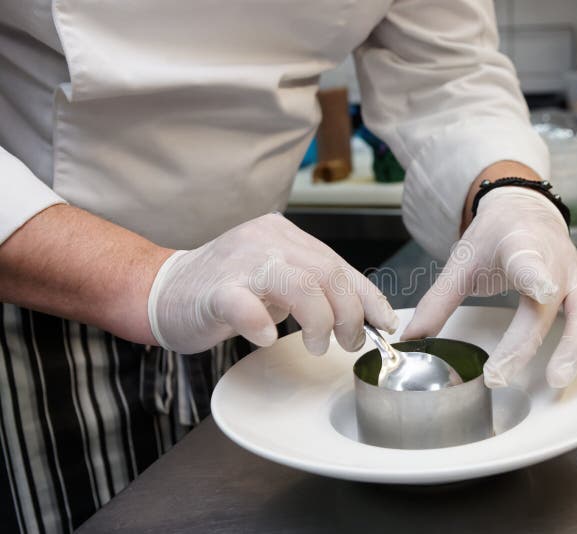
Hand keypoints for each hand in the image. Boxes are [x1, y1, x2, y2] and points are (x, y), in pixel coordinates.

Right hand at [148, 213, 398, 354]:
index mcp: (284, 236)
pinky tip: (268, 339)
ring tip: (316, 346)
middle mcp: (266, 240)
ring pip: (300, 285)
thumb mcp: (278, 280)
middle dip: (348, 315)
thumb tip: (361, 315)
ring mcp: (239, 262)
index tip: (386, 323)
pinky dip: (262, 324)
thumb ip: (313, 288)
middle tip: (348, 343)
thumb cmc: (226, 289)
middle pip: (327, 274)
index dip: (368, 297)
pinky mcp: (214, 290)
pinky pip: (245, 305)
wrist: (162, 289)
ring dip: (319, 321)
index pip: (338, 265)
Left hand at [403, 187, 576, 387]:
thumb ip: (437, 303)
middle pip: (553, 305)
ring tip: (566, 377)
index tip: (541, 288)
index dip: (536, 274)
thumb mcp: (461, 263)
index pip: (528, 262)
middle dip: (533, 341)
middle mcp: (555, 262)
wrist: (522, 206)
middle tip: (511, 376)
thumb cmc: (492, 238)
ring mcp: (576, 276)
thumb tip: (407, 339)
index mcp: (520, 246)